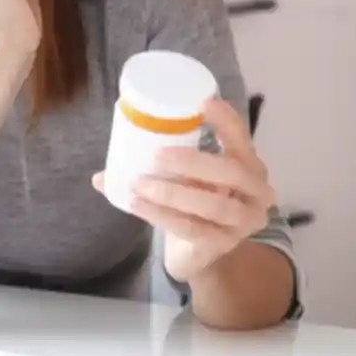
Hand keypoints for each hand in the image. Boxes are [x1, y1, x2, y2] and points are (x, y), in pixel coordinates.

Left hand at [91, 98, 276, 282]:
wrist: (200, 252)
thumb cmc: (191, 203)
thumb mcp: (183, 179)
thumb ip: (152, 169)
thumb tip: (99, 174)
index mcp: (248, 164)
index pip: (242, 137)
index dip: (226, 119)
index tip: (202, 103)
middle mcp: (256, 191)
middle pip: (232, 172)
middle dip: (195, 162)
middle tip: (159, 155)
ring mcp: (244, 221)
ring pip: (213, 204)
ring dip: (172, 192)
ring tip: (139, 184)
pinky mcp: (224, 244)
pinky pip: (193, 228)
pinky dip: (161, 215)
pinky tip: (137, 205)